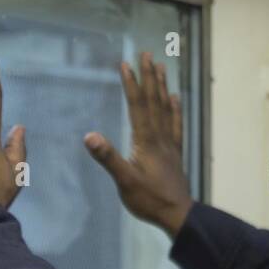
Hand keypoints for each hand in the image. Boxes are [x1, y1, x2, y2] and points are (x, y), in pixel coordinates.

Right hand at [85, 50, 193, 238]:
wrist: (178, 214)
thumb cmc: (149, 199)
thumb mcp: (124, 181)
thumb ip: (108, 158)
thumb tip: (89, 136)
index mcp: (146, 141)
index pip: (138, 106)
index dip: (132, 84)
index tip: (126, 64)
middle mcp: (160, 137)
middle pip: (154, 101)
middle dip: (149, 77)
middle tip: (147, 54)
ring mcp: (170, 144)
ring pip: (166, 109)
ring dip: (162, 87)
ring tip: (161, 67)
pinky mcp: (175, 153)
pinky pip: (176, 125)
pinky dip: (175, 109)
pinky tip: (176, 99)